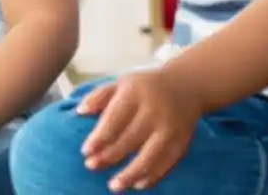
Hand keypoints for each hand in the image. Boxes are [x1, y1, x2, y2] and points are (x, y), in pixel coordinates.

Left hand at [77, 70, 200, 191]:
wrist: (187, 85)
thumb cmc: (144, 86)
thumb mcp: (121, 82)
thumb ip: (99, 96)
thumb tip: (80, 112)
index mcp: (135, 94)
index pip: (114, 119)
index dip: (100, 137)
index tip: (85, 152)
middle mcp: (154, 111)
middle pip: (130, 139)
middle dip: (110, 156)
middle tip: (91, 166)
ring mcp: (171, 128)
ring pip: (151, 155)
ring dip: (132, 173)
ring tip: (114, 186)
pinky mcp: (183, 141)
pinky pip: (168, 162)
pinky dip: (154, 176)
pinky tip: (138, 185)